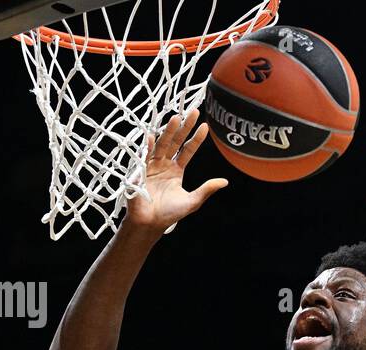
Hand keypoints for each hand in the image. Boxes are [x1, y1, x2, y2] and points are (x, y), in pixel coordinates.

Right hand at [126, 110, 227, 231]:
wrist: (150, 223)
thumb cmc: (170, 214)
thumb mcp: (193, 201)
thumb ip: (207, 190)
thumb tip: (225, 182)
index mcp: (176, 170)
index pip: (187, 150)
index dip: (196, 138)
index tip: (205, 126)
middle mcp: (164, 164)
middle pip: (175, 142)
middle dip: (184, 127)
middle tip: (193, 112)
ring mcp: (152, 165)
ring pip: (162, 144)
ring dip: (168, 131)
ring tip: (176, 117)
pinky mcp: (140, 171)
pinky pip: (144, 155)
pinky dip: (147, 146)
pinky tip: (151, 135)